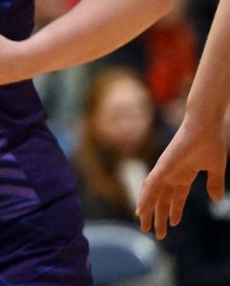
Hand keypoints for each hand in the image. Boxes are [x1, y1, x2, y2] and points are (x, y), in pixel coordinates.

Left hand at [137, 118, 226, 238]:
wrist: (206, 126)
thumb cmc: (211, 143)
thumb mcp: (216, 169)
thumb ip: (215, 184)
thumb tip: (217, 199)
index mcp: (184, 174)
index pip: (176, 197)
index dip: (174, 210)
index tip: (173, 224)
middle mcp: (171, 173)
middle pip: (162, 199)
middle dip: (159, 216)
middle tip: (156, 233)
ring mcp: (165, 169)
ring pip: (152, 194)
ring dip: (148, 210)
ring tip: (144, 225)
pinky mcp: (162, 165)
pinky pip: (151, 184)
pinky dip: (145, 197)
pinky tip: (141, 209)